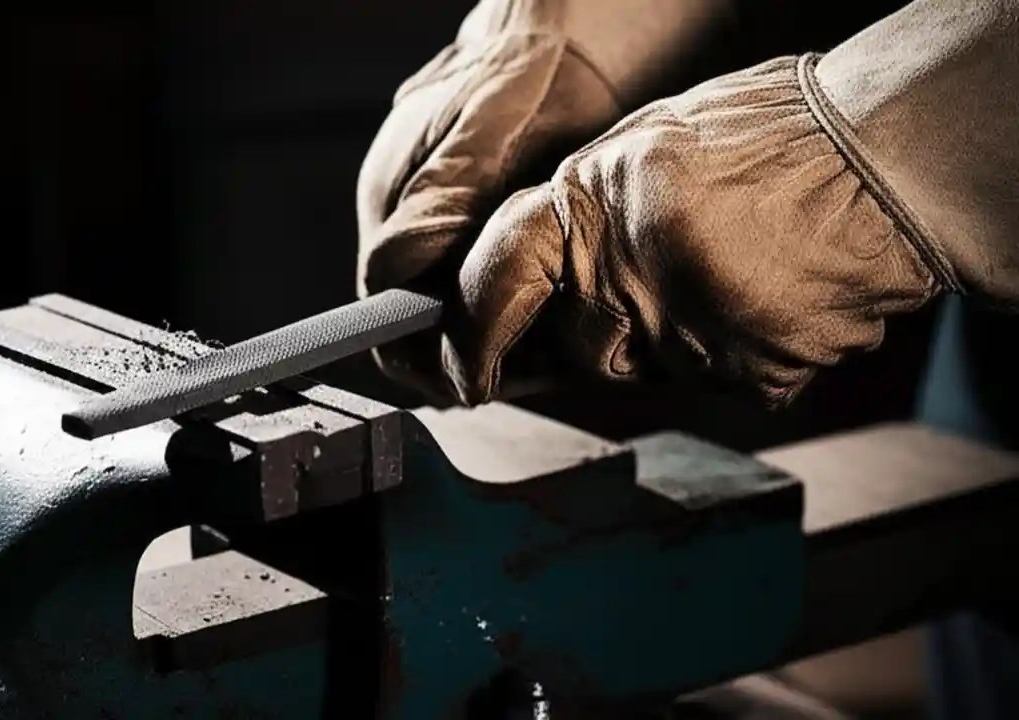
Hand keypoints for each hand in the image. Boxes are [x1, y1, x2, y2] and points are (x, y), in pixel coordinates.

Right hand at [355, 0, 732, 399]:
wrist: (548, 45)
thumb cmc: (519, 71)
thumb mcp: (487, 124)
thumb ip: (448, 193)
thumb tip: (406, 267)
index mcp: (394, 200)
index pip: (383, 299)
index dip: (421, 348)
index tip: (468, 377)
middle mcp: (400, 221)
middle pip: (406, 318)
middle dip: (454, 353)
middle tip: (520, 373)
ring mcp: (426, 228)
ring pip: (436, 312)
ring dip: (481, 339)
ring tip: (542, 355)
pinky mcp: (457, 233)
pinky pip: (463, 293)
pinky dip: (499, 315)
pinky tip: (545, 320)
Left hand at [440, 56, 946, 406]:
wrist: (885, 154)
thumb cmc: (774, 135)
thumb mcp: (647, 151)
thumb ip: (588, 219)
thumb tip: (543, 286)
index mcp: (589, 203)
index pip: (497, 283)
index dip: (473, 336)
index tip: (465, 375)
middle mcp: (626, 274)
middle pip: (584, 348)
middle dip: (611, 331)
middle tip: (669, 284)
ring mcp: (686, 332)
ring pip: (656, 369)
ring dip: (685, 338)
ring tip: (741, 270)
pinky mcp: (749, 376)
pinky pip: (725, 382)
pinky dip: (748, 352)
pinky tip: (780, 298)